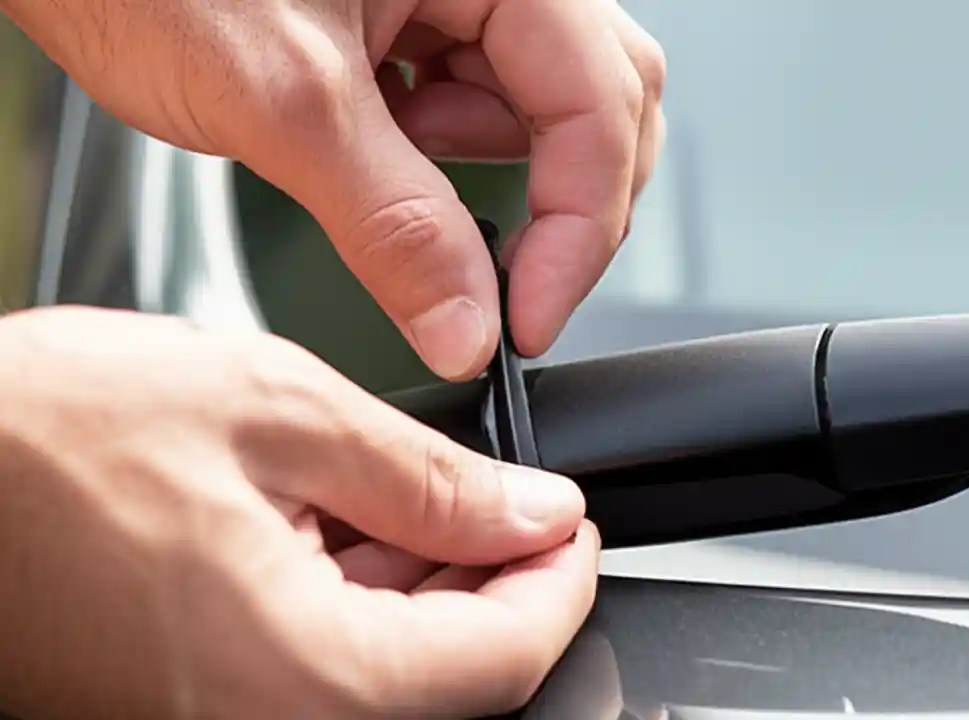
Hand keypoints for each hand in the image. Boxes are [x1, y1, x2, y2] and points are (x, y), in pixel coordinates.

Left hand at [0, 0, 666, 379]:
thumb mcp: (281, 98)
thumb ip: (393, 221)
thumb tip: (468, 325)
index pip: (597, 103)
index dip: (580, 225)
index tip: (527, 318)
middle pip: (599, 104)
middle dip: (557, 202)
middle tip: (499, 284)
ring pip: (537, 113)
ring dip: (484, 171)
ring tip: (380, 159)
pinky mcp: (418, 24)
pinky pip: (474, 106)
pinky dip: (440, 155)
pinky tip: (374, 139)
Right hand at [0, 306, 598, 718]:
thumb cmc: (41, 438)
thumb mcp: (273, 412)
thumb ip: (428, 476)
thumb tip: (530, 510)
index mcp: (300, 679)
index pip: (503, 661)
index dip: (559, 582)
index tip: (570, 520)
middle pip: (449, 677)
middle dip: (491, 577)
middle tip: (496, 493)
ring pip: (382, 676)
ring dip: (420, 586)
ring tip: (403, 493)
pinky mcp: (181, 710)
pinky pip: (308, 673)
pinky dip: (349, 602)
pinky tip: (335, 526)